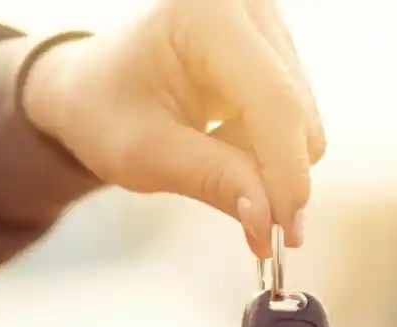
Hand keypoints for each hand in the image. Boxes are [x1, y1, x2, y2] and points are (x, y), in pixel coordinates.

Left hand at [22, 0, 324, 257]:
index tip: (283, 233)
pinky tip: (224, 140)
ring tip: (207, 153)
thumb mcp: (145, 154)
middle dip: (275, 176)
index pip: (273, 101)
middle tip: (248, 222)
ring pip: (304, 120)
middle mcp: (248, 7)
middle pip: (297, 112)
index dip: (285, 172)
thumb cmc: (104, 111)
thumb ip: (213, 182)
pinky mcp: (278, 48)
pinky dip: (267, 148)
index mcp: (206, 15)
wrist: (92, 86)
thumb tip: (269, 221)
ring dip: (265, 162)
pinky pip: (298, 118)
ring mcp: (268, 24)